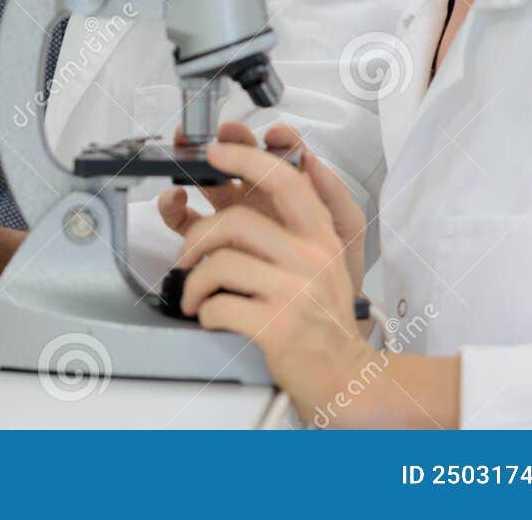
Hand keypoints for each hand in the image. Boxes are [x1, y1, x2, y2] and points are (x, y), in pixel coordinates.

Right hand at [158, 121, 367, 296]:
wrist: (314, 321)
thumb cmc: (333, 275)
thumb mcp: (346, 236)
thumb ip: (336, 198)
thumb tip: (312, 160)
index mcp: (289, 188)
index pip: (283, 153)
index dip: (278, 138)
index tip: (276, 135)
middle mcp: (258, 195)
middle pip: (239, 156)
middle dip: (228, 138)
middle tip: (223, 134)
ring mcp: (230, 214)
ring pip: (206, 179)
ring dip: (193, 161)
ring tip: (189, 155)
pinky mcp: (209, 240)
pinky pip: (183, 218)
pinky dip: (173, 206)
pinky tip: (175, 199)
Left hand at [172, 139, 383, 422]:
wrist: (347, 379)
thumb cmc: (320, 320)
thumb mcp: (317, 263)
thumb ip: (290, 224)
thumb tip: (259, 180)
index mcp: (319, 237)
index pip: (284, 180)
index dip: (246, 158)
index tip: (215, 151)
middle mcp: (312, 258)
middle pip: (235, 222)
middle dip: (194, 238)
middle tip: (184, 257)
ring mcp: (296, 291)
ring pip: (220, 264)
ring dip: (193, 283)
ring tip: (193, 297)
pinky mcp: (279, 326)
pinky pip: (219, 306)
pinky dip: (204, 312)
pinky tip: (211, 318)